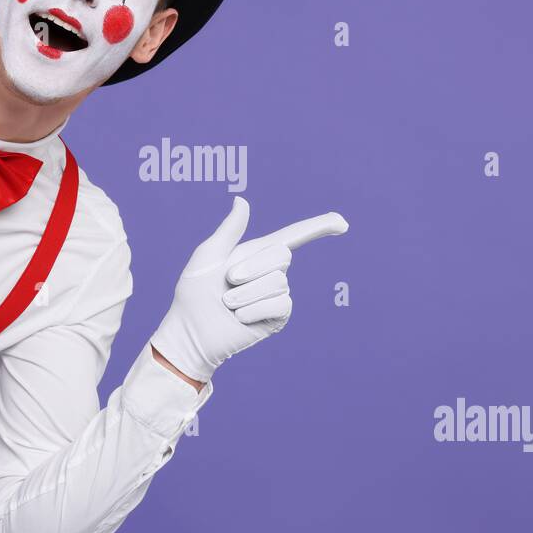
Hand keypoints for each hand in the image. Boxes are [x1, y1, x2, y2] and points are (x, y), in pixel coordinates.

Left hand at [151, 197, 348, 382]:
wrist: (190, 332)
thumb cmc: (194, 294)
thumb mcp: (208, 256)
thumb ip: (229, 230)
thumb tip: (242, 200)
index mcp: (256, 253)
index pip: (293, 236)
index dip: (318, 227)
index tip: (342, 223)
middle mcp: (271, 272)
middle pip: (282, 255)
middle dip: (250, 268)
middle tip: (227, 282)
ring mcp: (277, 295)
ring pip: (276, 282)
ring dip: (245, 294)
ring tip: (228, 304)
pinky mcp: (278, 317)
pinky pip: (278, 305)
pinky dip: (252, 311)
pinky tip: (239, 318)